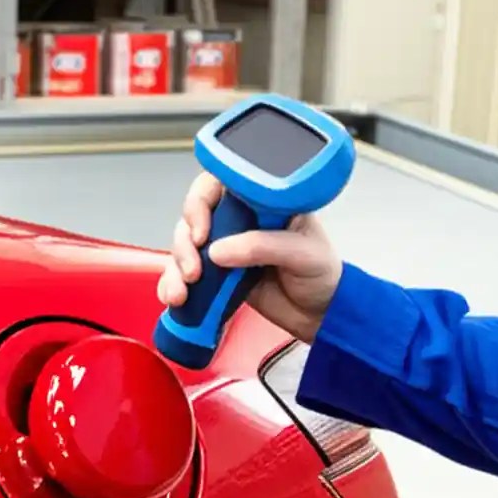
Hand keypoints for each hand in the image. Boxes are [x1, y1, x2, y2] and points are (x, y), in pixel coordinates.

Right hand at [156, 172, 342, 343]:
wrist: (323, 315)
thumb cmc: (322, 274)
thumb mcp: (303, 254)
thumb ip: (263, 247)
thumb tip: (218, 251)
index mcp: (261, 199)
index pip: (219, 183)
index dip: (201, 201)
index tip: (202, 231)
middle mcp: (240, 218)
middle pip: (194, 214)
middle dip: (185, 240)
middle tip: (194, 269)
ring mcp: (226, 246)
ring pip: (185, 243)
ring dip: (176, 265)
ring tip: (183, 292)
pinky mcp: (218, 273)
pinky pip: (186, 272)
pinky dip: (173, 283)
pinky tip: (174, 298)